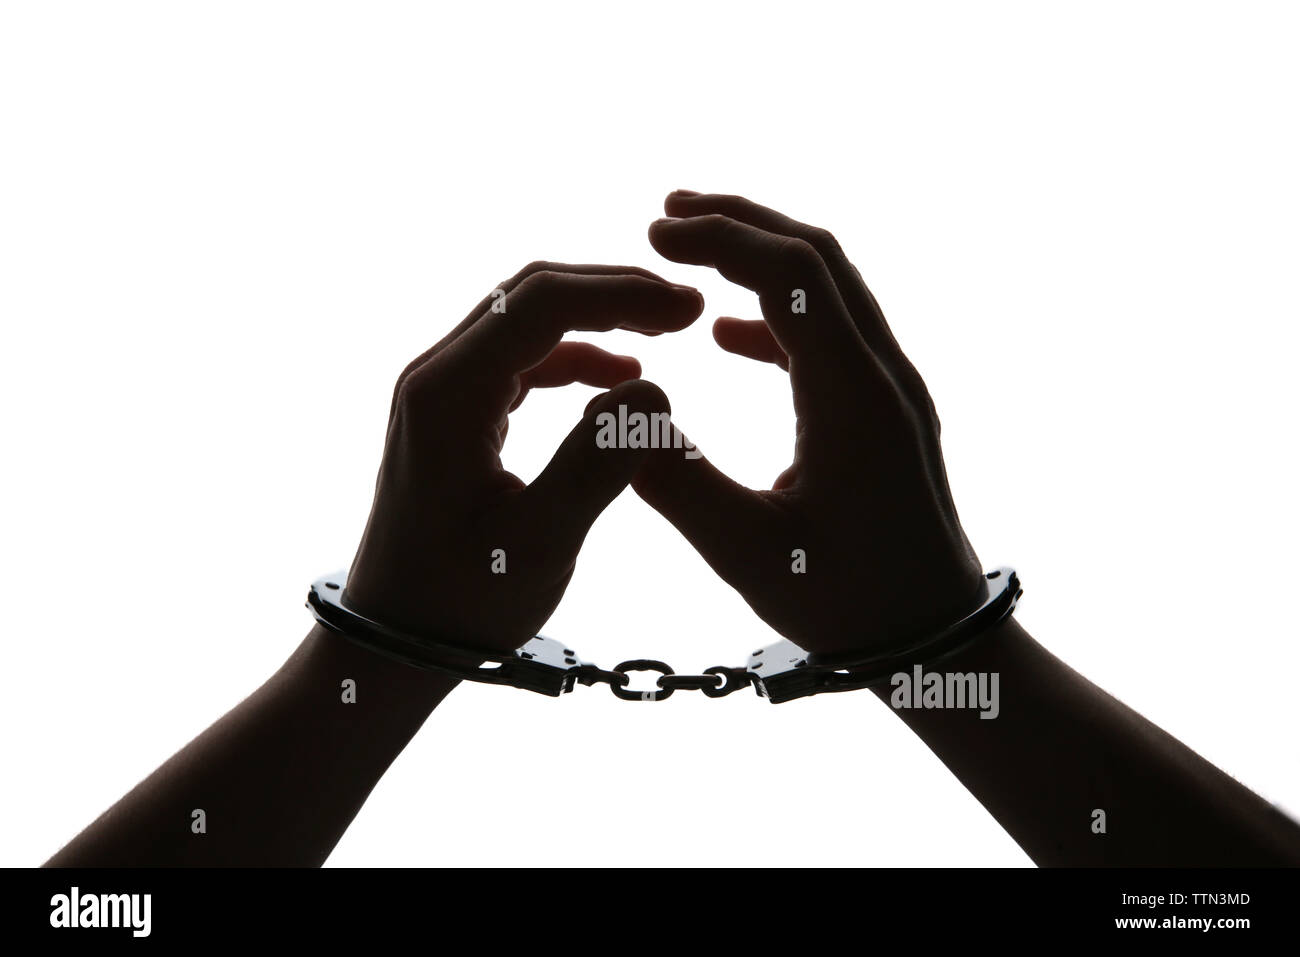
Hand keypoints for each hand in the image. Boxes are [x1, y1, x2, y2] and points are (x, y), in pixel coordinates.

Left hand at [345, 262, 702, 652]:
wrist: (394, 642)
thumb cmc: (461, 604)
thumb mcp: (540, 543)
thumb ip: (597, 464)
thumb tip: (653, 392)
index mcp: (448, 395)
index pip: (541, 304)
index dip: (621, 295)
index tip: (689, 310)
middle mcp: (435, 378)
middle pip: (529, 296)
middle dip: (612, 293)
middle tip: (686, 310)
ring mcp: (439, 394)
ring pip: (524, 323)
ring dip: (594, 318)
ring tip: (665, 331)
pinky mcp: (452, 416)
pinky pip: (516, 361)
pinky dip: (571, 357)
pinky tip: (617, 376)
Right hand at [633, 192, 982, 656]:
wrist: (936, 638)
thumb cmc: (849, 603)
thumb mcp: (749, 553)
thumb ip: (678, 482)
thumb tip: (620, 414)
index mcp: (854, 396)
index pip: (791, 276)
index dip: (722, 240)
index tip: (654, 233)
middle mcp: (883, 375)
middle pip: (819, 258)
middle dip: (743, 223)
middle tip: (668, 213)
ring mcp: (890, 390)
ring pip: (830, 289)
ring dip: (762, 260)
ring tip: (690, 250)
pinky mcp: (884, 412)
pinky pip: (830, 336)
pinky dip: (775, 318)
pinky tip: (725, 334)